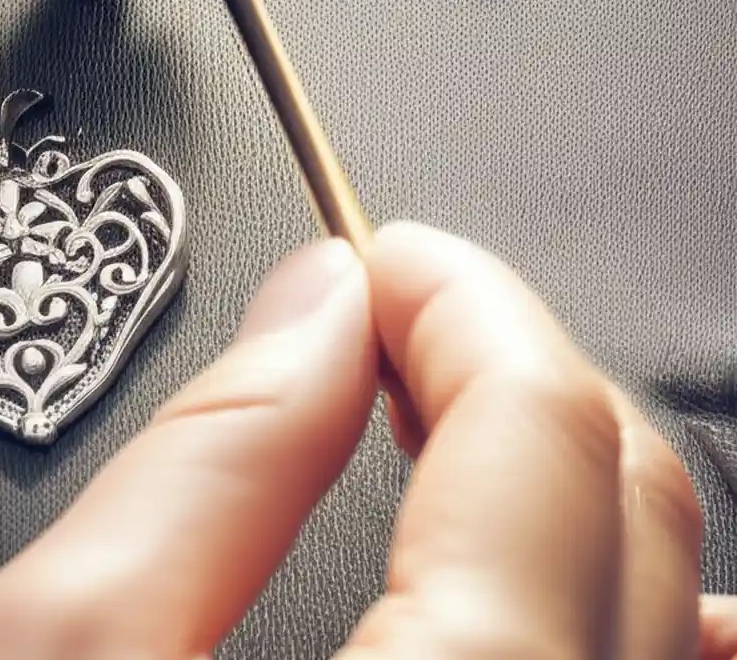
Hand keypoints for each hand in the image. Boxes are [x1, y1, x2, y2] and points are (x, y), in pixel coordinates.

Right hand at [0, 223, 736, 658]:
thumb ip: (203, 464)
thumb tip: (308, 314)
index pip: (534, 430)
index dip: (459, 301)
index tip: (390, 260)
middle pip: (632, 510)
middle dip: (515, 372)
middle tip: (405, 323)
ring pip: (680, 624)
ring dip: (579, 486)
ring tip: (467, 422)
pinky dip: (639, 623)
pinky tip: (594, 597)